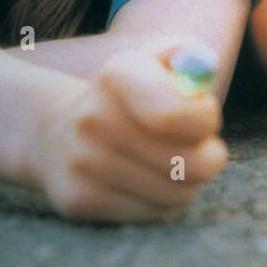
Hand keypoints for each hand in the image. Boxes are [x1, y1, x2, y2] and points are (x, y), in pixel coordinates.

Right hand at [26, 35, 229, 220]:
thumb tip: (204, 67)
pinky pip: (155, 213)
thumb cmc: (131, 98)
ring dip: (189, 181)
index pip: (177, 114)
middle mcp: (93, 119)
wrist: (55, 134)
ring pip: (179, 193)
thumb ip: (186, 54)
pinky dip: (164, 201)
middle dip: (211, 157)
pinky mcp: (79, 201)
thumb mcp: (154, 62)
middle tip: (206, 150)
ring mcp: (83, 163)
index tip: (206, 118)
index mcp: (117, 75)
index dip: (206, 119)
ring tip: (174, 164)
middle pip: (192, 163)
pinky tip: (148, 182)